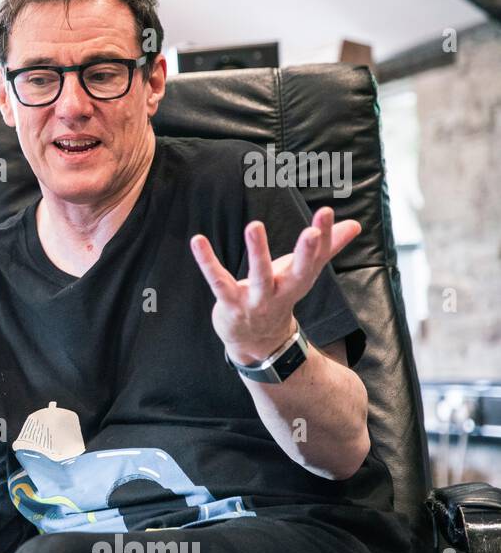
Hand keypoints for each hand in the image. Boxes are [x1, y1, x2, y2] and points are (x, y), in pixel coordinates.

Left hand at [190, 206, 359, 364]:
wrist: (256, 341)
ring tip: (254, 225)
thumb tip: (355, 225)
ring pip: (259, 277)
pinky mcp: (230, 304)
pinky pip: (218, 281)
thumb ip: (327, 247)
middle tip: (310, 231)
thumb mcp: (302, 272)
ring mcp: (256, 300)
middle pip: (297, 273)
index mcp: (300, 280)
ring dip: (258, 252)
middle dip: (305, 253)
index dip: (323, 235)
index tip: (326, 211)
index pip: (316, 257)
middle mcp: (282, 292)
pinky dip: (207, 261)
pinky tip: (197, 240)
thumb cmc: (279, 295)